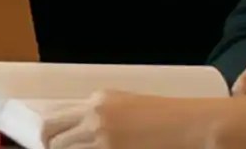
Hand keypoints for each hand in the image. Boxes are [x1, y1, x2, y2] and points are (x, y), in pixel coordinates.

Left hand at [42, 92, 217, 148]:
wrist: (195, 126)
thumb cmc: (168, 117)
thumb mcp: (129, 106)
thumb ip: (103, 115)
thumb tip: (82, 131)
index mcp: (98, 101)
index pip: (56, 119)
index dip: (51, 136)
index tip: (50, 143)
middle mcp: (96, 118)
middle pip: (53, 137)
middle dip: (53, 148)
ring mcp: (104, 140)